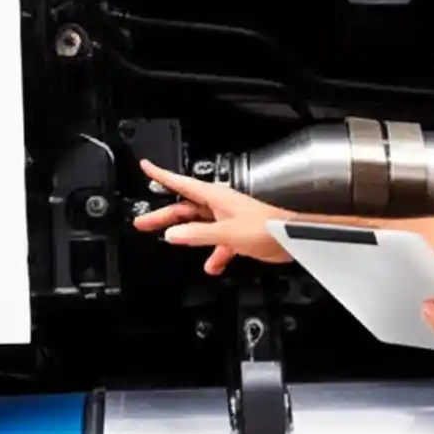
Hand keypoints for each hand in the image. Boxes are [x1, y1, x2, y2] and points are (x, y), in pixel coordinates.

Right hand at [133, 159, 292, 273]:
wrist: (290, 239)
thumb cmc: (265, 228)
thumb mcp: (226, 233)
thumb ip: (198, 234)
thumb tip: (173, 234)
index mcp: (215, 197)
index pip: (181, 183)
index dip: (161, 175)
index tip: (146, 167)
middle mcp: (220, 206)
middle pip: (185, 208)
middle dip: (164, 215)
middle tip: (143, 222)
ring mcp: (227, 220)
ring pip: (198, 226)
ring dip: (185, 235)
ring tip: (168, 241)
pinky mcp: (236, 234)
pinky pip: (216, 243)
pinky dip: (212, 254)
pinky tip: (211, 265)